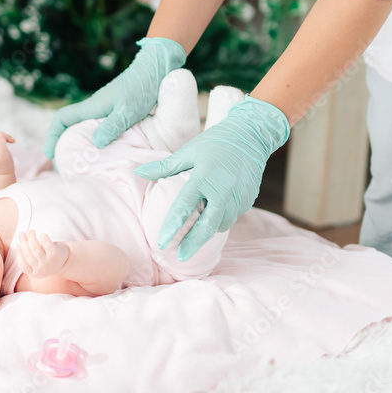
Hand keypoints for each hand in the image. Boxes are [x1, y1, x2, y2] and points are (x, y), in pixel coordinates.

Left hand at [0, 132, 14, 174]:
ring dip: (3, 136)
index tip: (7, 139)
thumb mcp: (3, 155)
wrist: (4, 174)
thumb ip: (1, 144)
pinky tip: (11, 142)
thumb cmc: (3, 166)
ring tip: (12, 141)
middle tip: (10, 140)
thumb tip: (0, 134)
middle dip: (0, 135)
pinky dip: (4, 138)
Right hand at [15, 230, 70, 278]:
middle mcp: (41, 269)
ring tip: (31, 231)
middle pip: (27, 254)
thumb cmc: (48, 260)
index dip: (18, 254)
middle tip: (22, 233)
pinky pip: (46, 244)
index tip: (17, 245)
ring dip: (31, 237)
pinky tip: (42, 235)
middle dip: (23, 242)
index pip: (22, 265)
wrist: (67, 262)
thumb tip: (18, 245)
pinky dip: (43, 238)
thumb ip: (28, 256)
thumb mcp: (38, 262)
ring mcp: (48, 262)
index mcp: (35, 273)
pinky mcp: (55, 254)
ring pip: (35, 248)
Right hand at [42, 37, 185, 158]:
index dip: (53, 135)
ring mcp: (105, 110)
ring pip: (85, 129)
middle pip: (70, 127)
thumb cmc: (141, 87)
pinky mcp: (116, 112)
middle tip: (66, 166)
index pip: (62, 118)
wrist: (155, 70)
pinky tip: (105, 153)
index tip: (50, 153)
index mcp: (92, 106)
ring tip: (83, 165)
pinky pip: (100, 129)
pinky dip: (96, 142)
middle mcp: (95, 108)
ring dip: (80, 145)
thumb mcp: (128, 110)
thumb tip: (95, 143)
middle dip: (64, 145)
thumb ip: (112, 126)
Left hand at [134, 97, 289, 260]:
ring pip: (221, 224)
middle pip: (207, 226)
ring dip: (207, 232)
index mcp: (205, 177)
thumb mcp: (189, 150)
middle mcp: (223, 190)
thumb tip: (140, 172)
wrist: (252, 135)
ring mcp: (239, 197)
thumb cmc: (216, 142)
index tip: (161, 242)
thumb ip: (165, 166)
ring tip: (194, 239)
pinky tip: (212, 219)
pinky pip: (232, 216)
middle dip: (193, 244)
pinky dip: (221, 219)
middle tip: (180, 257)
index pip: (184, 207)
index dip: (172, 227)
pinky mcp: (249, 200)